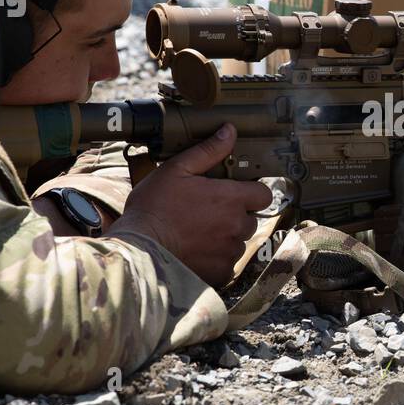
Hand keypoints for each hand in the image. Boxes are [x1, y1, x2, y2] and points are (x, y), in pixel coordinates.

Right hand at [108, 124, 272, 284]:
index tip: (236, 193)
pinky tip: (195, 249)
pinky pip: (227, 263)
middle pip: (250, 219)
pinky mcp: (221, 273)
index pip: (264, 194)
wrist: (139, 248)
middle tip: (207, 212)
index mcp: (230, 199)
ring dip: (226, 237)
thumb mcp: (177, 170)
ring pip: (239, 241)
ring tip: (198, 232)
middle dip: (234, 215)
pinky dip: (216, 258)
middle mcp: (236, 226)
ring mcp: (230, 251)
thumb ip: (208, 151)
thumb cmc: (154, 207)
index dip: (252, 192)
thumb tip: (229, 131)